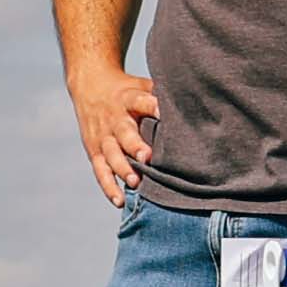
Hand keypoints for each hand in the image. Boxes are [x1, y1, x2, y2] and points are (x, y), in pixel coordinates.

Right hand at [68, 66, 156, 205]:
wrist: (90, 86)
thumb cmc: (128, 90)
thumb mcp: (142, 86)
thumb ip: (161, 96)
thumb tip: (196, 102)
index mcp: (129, 99)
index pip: (140, 101)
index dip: (152, 107)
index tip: (163, 112)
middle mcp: (114, 119)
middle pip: (124, 133)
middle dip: (134, 146)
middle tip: (147, 158)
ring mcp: (103, 137)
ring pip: (111, 155)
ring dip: (123, 169)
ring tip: (135, 183)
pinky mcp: (94, 151)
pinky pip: (101, 171)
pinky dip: (109, 187)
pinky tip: (120, 201)